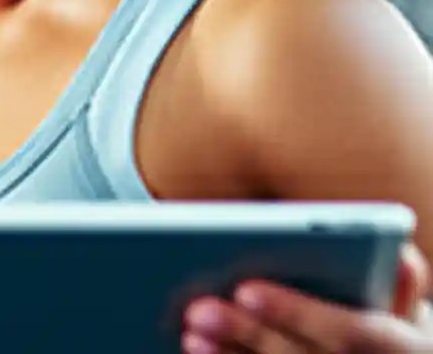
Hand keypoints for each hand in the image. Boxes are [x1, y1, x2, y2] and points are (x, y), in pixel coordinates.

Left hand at [181, 243, 432, 352]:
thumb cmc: (394, 342)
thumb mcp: (408, 319)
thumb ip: (397, 287)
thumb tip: (398, 255)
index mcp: (401, 348)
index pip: (351, 332)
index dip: (299, 312)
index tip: (246, 290)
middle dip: (247, 335)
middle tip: (199, 310)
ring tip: (191, 334)